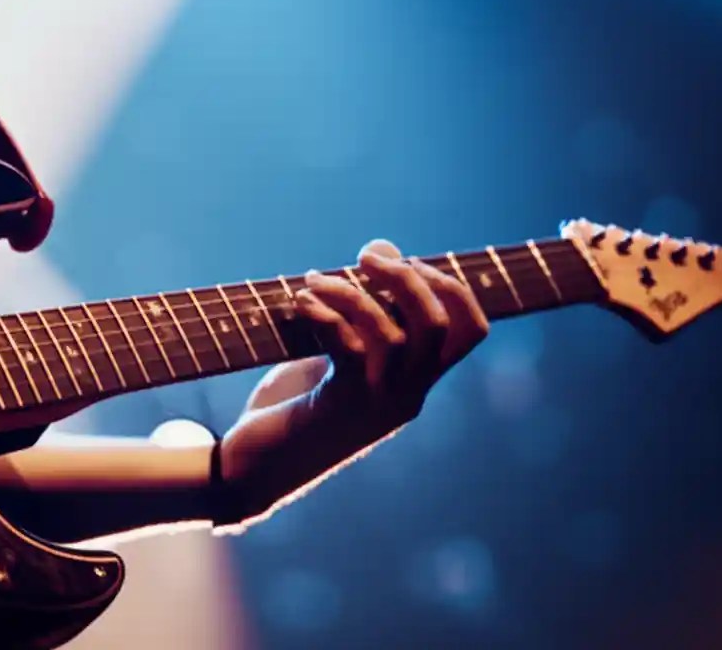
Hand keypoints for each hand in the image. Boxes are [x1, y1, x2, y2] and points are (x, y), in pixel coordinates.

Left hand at [218, 240, 488, 523]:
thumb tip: (382, 250)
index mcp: (413, 383)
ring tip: (313, 280)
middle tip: (363, 258)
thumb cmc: (290, 409)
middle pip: (437, 326)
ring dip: (353, 294)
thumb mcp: (331, 354)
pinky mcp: (340, 408)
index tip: (408, 261)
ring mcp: (377, 405)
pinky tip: (300, 304)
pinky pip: (349, 349)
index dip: (451, 288)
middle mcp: (406, 396)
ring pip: (395, 336)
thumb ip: (361, 309)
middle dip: (406, 279)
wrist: (253, 472)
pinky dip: (326, 316)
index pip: (468, 332)